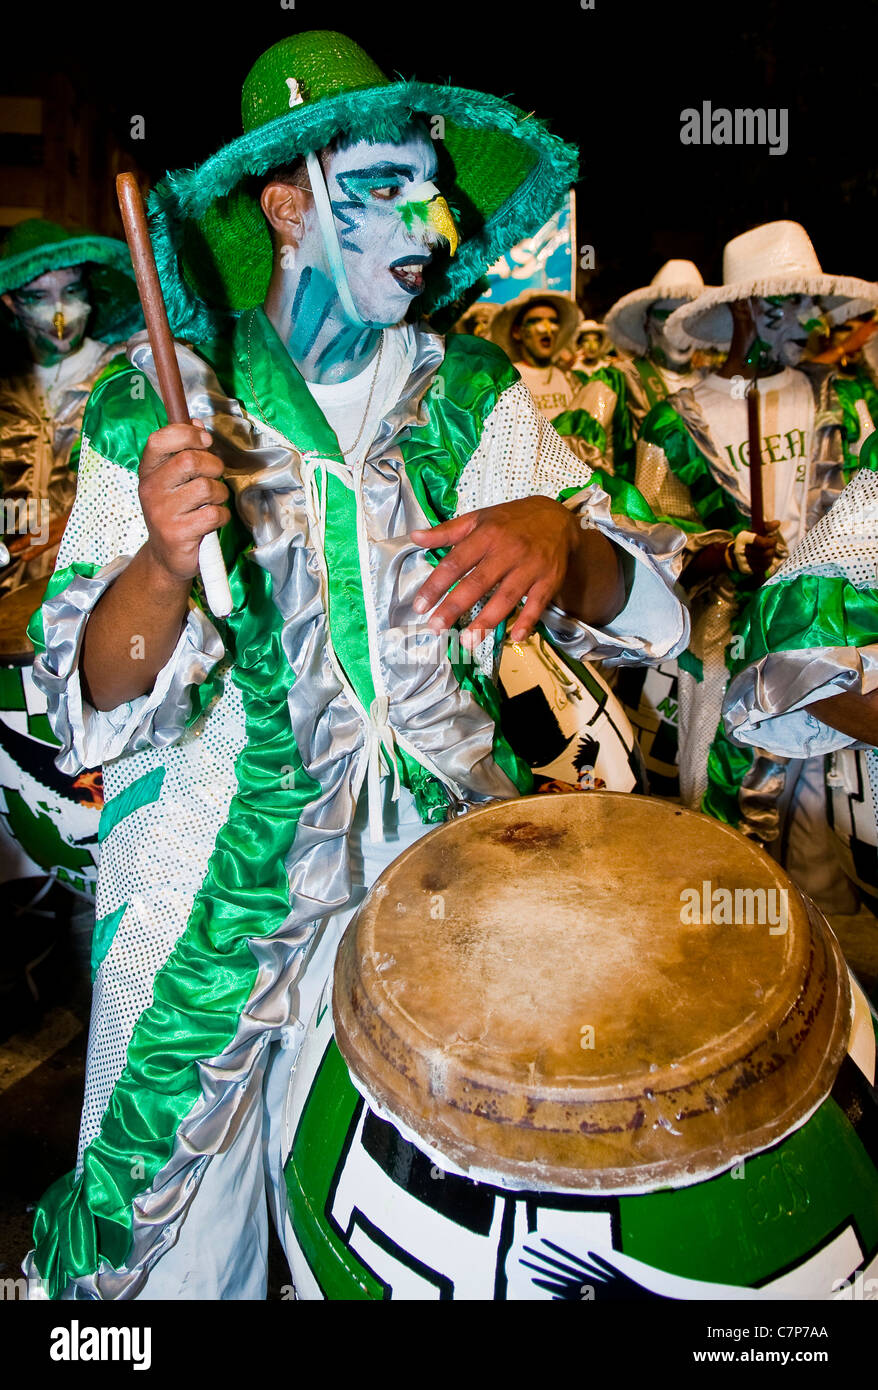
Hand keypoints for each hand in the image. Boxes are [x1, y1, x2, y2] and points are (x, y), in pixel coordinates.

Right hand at [139, 419, 229, 583]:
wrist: (166, 556)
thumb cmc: (175, 512)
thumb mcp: (172, 480)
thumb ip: (183, 450)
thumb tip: (196, 422)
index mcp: (148, 472)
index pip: (159, 439)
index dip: (187, 434)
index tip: (205, 441)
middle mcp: (151, 490)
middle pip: (190, 460)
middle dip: (213, 465)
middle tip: (214, 476)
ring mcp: (163, 512)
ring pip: (206, 487)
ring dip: (219, 494)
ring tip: (212, 502)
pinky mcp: (178, 533)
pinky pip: (214, 514)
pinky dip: (222, 516)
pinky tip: (212, 520)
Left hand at [410, 497, 579, 646]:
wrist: (557, 518)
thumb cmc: (512, 520)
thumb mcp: (479, 518)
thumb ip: (446, 531)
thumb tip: (415, 538)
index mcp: (486, 535)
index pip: (456, 562)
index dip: (436, 585)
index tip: (420, 605)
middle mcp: (507, 551)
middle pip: (477, 583)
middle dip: (454, 607)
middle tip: (436, 627)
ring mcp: (530, 567)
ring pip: (505, 597)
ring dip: (486, 622)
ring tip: (467, 641)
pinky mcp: (548, 580)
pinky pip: (537, 605)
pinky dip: (527, 622)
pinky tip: (514, 637)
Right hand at [745, 520, 781, 574]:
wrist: (734, 555)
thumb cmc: (749, 541)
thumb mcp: (755, 531)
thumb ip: (766, 526)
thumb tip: (778, 523)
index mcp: (743, 538)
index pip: (762, 543)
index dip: (771, 542)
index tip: (773, 539)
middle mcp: (741, 551)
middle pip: (765, 553)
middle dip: (773, 549)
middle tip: (773, 545)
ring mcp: (743, 562)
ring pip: (765, 561)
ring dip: (771, 556)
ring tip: (770, 551)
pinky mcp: (746, 570)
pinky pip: (763, 567)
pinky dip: (768, 562)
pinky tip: (766, 558)